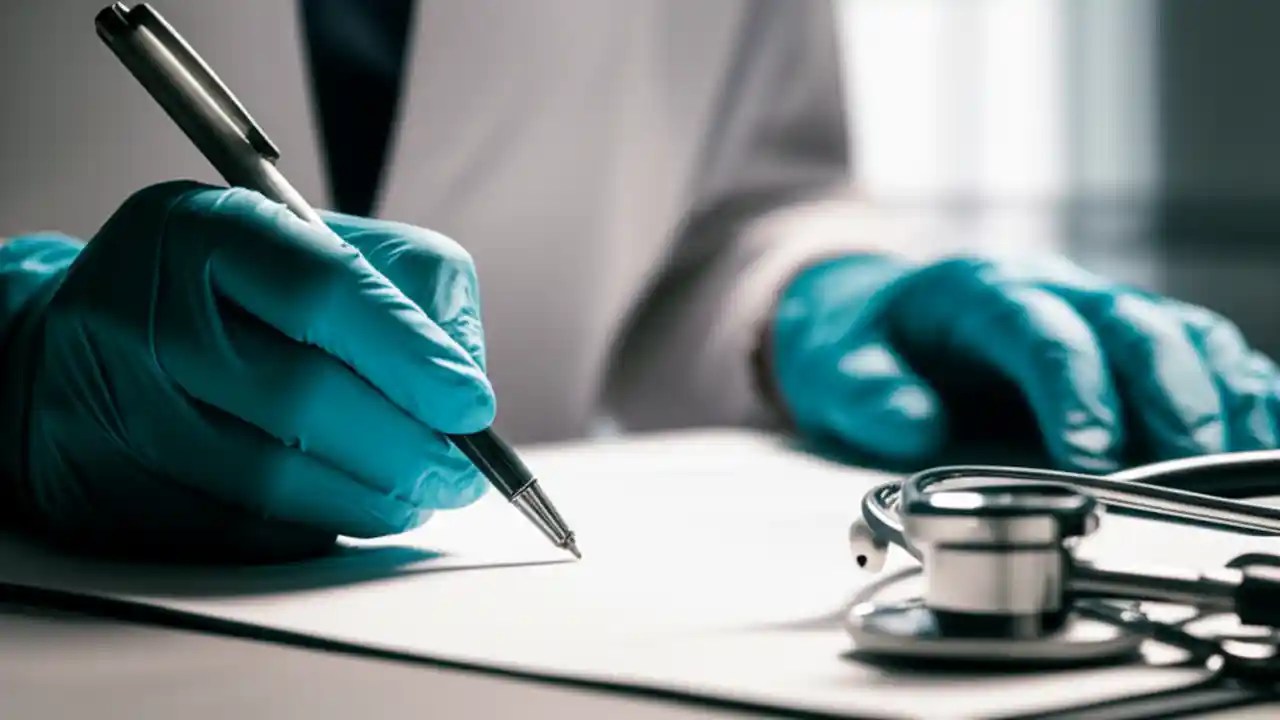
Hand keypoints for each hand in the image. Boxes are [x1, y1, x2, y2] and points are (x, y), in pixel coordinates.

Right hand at [0, 182, 492, 560]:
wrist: (75, 351)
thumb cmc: (224, 297)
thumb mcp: (312, 246)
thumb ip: (407, 286)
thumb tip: (465, 373)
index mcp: (205, 230)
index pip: (324, 289)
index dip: (412, 356)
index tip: (473, 406)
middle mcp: (144, 311)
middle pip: (302, 396)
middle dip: (407, 448)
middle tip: (463, 474)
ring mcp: (114, 406)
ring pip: (272, 480)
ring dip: (371, 499)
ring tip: (419, 494)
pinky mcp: (104, 490)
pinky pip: (239, 529)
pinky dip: (316, 525)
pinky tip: (349, 507)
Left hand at [770, 253, 1279, 471]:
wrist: (880, 313)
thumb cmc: (863, 340)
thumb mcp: (833, 363)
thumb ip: (865, 390)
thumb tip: (913, 422)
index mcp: (980, 294)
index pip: (1039, 331)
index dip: (1072, 388)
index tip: (1092, 451)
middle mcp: (1054, 293)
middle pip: (1130, 325)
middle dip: (1169, 392)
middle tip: (1193, 459)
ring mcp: (1098, 313)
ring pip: (1181, 334)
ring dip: (1221, 394)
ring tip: (1248, 459)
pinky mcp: (1124, 344)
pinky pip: (1199, 355)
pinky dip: (1240, 391)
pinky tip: (1263, 438)